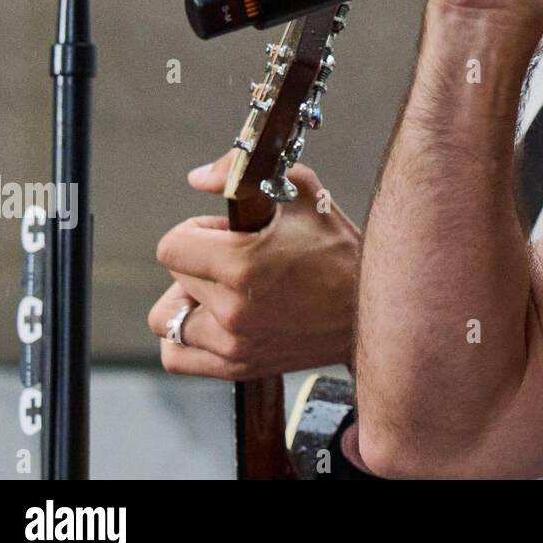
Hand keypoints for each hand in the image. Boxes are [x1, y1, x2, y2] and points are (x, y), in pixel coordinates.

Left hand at [148, 150, 360, 379]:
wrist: (374, 308)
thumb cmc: (340, 251)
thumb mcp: (303, 194)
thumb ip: (242, 175)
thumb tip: (198, 177)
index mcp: (242, 264)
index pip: (172, 246)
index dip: (195, 232)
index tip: (222, 233)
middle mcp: (232, 310)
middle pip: (175, 276)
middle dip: (200, 261)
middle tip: (237, 257)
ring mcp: (233, 344)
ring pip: (167, 316)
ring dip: (190, 300)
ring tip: (223, 291)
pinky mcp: (237, 367)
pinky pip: (176, 355)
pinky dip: (186, 337)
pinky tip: (215, 320)